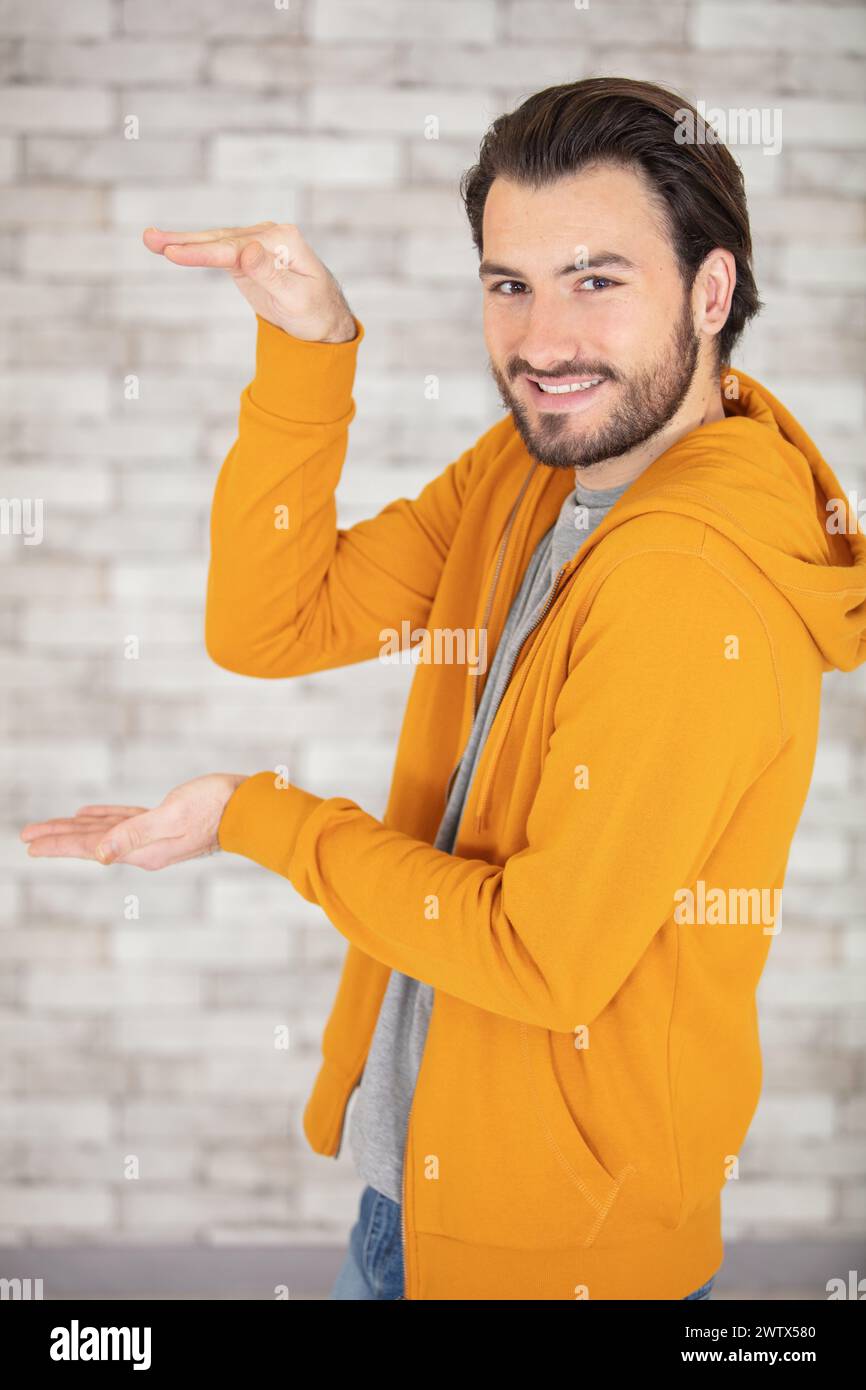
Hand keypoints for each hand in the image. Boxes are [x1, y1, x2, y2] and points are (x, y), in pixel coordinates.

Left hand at [20, 773, 247, 870]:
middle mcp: (145, 848)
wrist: (249, 808)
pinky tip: (87, 816)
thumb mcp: (171, 817)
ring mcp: (154, 837)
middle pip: (92, 842)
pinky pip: (123, 822)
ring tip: (48, 828)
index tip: (29, 843)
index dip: (58, 843)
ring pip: (104, 831)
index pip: (91, 847)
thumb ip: (134, 835)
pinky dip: (102, 818)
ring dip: (75, 829)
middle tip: (26, 835)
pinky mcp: (163, 823)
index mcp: (144, 850)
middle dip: (58, 837)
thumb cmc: (214, 807)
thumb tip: (100, 856)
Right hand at [142, 221, 356, 342]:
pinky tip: (170, 248)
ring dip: (182, 243)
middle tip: (151, 239)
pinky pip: (216, 253)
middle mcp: (268, 234)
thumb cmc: (316, 312)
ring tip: (150, 240)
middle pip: (220, 239)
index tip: (176, 254)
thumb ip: (270, 274)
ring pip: (214, 243)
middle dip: (185, 241)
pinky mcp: (245, 257)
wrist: (324, 321)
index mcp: (282, 240)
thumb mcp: (296, 298)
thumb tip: (246, 250)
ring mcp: (255, 243)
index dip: (205, 252)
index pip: (237, 247)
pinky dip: (193, 251)